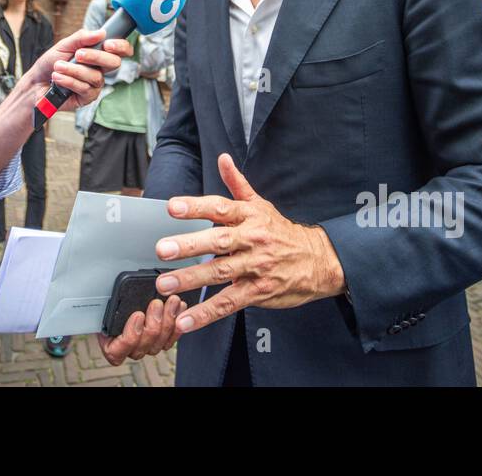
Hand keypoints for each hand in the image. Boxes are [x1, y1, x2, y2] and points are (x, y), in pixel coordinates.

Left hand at [22, 27, 131, 110]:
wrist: (35, 82)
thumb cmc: (50, 63)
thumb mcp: (64, 45)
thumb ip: (81, 38)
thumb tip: (101, 33)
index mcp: (98, 54)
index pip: (120, 51)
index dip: (120, 47)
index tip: (107, 44)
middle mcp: (100, 70)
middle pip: (114, 63)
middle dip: (96, 57)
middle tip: (78, 54)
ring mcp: (94, 85)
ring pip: (96, 77)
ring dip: (74, 70)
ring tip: (58, 67)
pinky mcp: (86, 98)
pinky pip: (85, 89)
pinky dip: (69, 81)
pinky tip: (58, 78)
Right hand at [97, 296, 186, 365]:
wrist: (122, 297)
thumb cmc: (111, 299)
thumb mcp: (108, 300)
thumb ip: (111, 303)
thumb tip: (111, 295)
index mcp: (110, 343)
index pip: (116, 352)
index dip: (129, 336)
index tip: (138, 315)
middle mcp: (128, 349)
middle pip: (142, 346)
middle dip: (153, 323)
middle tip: (157, 304)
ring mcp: (146, 346)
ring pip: (158, 343)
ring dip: (168, 321)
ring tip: (172, 301)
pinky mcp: (161, 341)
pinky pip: (170, 340)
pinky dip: (177, 324)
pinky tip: (180, 308)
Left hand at [153, 154, 345, 334]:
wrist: (319, 261)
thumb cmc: (281, 232)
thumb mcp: (261, 205)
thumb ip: (237, 184)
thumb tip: (222, 158)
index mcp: (249, 216)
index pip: (220, 208)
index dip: (196, 207)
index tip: (172, 207)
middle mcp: (251, 240)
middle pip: (218, 241)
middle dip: (189, 245)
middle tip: (162, 249)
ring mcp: (255, 267)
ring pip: (220, 273)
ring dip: (191, 279)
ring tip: (164, 285)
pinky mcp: (257, 292)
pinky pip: (229, 303)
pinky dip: (206, 313)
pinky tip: (185, 321)